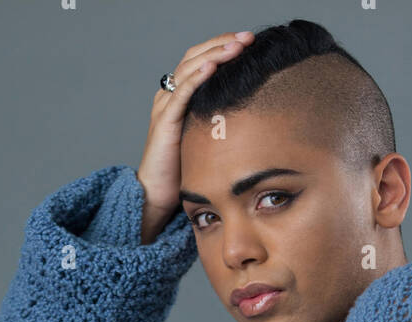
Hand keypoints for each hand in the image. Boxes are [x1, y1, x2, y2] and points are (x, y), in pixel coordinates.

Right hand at [136, 29, 254, 242]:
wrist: (156, 195)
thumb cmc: (183, 171)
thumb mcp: (208, 139)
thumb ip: (222, 122)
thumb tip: (256, 116)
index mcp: (181, 96)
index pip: (202, 58)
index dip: (224, 46)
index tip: (250, 41)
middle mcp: (170, 95)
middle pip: (196, 55)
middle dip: (223, 43)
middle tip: (249, 37)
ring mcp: (165, 106)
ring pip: (190, 68)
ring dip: (214, 54)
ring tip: (237, 46)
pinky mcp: (164, 122)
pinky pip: (181, 93)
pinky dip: (196, 77)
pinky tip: (212, 66)